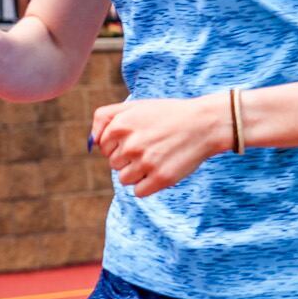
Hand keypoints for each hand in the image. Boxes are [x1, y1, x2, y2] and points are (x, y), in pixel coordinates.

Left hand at [90, 93, 230, 197]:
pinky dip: (148, 185)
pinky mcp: (160, 178)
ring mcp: (145, 162)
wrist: (206, 124)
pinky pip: (139, 192)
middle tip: (153, 147)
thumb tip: (91, 143)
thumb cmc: (169, 115)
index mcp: (119, 126)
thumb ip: (105, 118)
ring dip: (138, 173)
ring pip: (124, 179)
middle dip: (130, 158)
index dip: (120, 144)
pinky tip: (162, 171)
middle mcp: (130, 145)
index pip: (103, 147)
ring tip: (157, 159)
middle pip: (113, 164)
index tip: (140, 137)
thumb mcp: (134, 106)